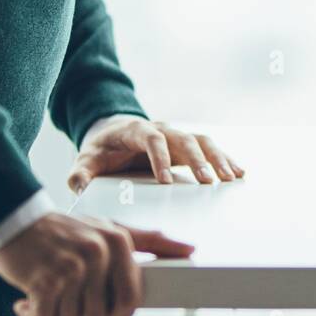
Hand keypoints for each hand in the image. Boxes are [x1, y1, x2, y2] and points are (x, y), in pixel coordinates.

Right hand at [0, 212, 194, 315]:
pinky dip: (32, 314)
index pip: (131, 296)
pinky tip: (28, 299)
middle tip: (67, 297)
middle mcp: (98, 253)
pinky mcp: (45, 280)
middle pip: (99, 314)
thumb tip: (189, 248)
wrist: (14, 220)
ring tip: (49, 290)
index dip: (120, 313)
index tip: (112, 315)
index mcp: (118, 241)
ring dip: (55, 314)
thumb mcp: (110, 228)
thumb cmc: (64, 230)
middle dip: (80, 314)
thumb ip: (148, 240)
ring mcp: (72, 266)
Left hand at [67, 115, 244, 193]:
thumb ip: (80, 172)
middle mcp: (162, 129)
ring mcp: (177, 135)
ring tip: (230, 178)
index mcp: (136, 129)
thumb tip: (77, 186)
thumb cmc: (102, 150)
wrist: (114, 135)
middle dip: (198, 160)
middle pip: (185, 138)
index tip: (166, 181)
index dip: (160, 158)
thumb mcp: (86, 158)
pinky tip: (239, 173)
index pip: (152, 139)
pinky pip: (211, 148)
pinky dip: (225, 159)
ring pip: (203, 141)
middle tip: (209, 182)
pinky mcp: (187, 145)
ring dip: (218, 158)